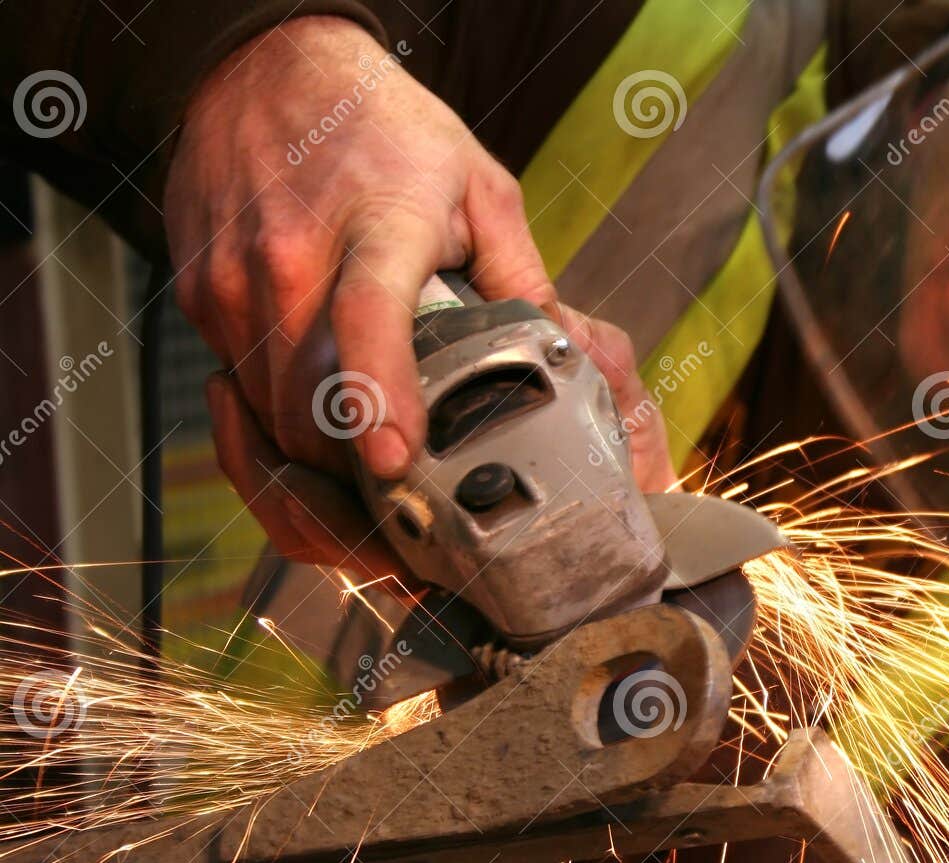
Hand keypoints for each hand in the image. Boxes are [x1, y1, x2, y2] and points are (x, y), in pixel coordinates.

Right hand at [167, 16, 672, 578]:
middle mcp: (291, 259)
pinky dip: (278, 458)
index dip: (380, 392)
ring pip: (270, 426)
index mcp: (377, 222)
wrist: (267, 70)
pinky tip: (324, 483)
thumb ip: (533, 290)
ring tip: (382, 541)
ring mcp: (235, 288)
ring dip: (322, 491)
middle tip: (421, 554)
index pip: (367, 313)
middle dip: (364, 495)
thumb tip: (594, 379)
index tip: (398, 463)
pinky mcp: (202, 307)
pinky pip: (239, 409)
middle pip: (313, 406)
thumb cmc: (386, 131)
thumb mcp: (483, 192)